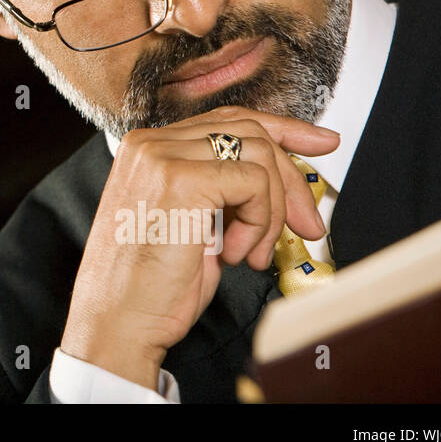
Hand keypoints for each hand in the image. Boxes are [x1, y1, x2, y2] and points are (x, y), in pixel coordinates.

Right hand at [59, 105, 339, 390]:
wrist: (118, 321)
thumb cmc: (151, 286)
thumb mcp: (192, 224)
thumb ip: (222, 190)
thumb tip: (282, 178)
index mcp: (149, 149)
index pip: (227, 120)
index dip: (282, 129)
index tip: (322, 142)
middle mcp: (151, 143)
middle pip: (251, 131)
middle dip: (293, 179)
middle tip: (309, 225)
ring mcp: (162, 156)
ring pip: (259, 155)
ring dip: (272, 211)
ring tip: (251, 252)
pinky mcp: (181, 178)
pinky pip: (254, 182)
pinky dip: (259, 222)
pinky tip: (235, 254)